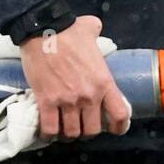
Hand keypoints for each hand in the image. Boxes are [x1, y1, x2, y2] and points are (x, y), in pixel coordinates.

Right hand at [20, 15, 130, 140]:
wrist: (43, 31)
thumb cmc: (69, 30)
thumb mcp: (92, 30)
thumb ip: (98, 33)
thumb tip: (95, 29)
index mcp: (104, 81)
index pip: (120, 114)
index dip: (119, 126)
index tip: (115, 128)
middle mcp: (88, 96)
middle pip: (93, 130)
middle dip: (89, 131)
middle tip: (83, 125)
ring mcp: (67, 101)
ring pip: (72, 133)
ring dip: (69, 134)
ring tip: (66, 128)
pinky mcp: (46, 103)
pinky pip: (49, 130)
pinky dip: (49, 134)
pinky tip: (49, 131)